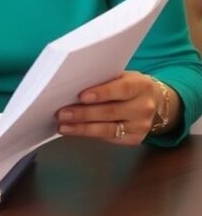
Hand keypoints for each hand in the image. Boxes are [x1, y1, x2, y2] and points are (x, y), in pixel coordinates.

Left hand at [56, 70, 180, 144]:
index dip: (101, 93)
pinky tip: (73, 131)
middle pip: (111, 111)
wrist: (153, 101)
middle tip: (62, 113)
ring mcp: (141, 125)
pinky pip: (109, 138)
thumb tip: (72, 87)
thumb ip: (103, 81)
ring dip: (82, 128)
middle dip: (84, 113)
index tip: (81, 96)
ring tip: (63, 126)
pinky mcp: (135, 139)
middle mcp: (143, 107)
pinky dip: (88, 134)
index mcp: (140, 85)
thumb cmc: (127, 86)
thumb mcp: (121, 77)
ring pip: (108, 129)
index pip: (121, 89)